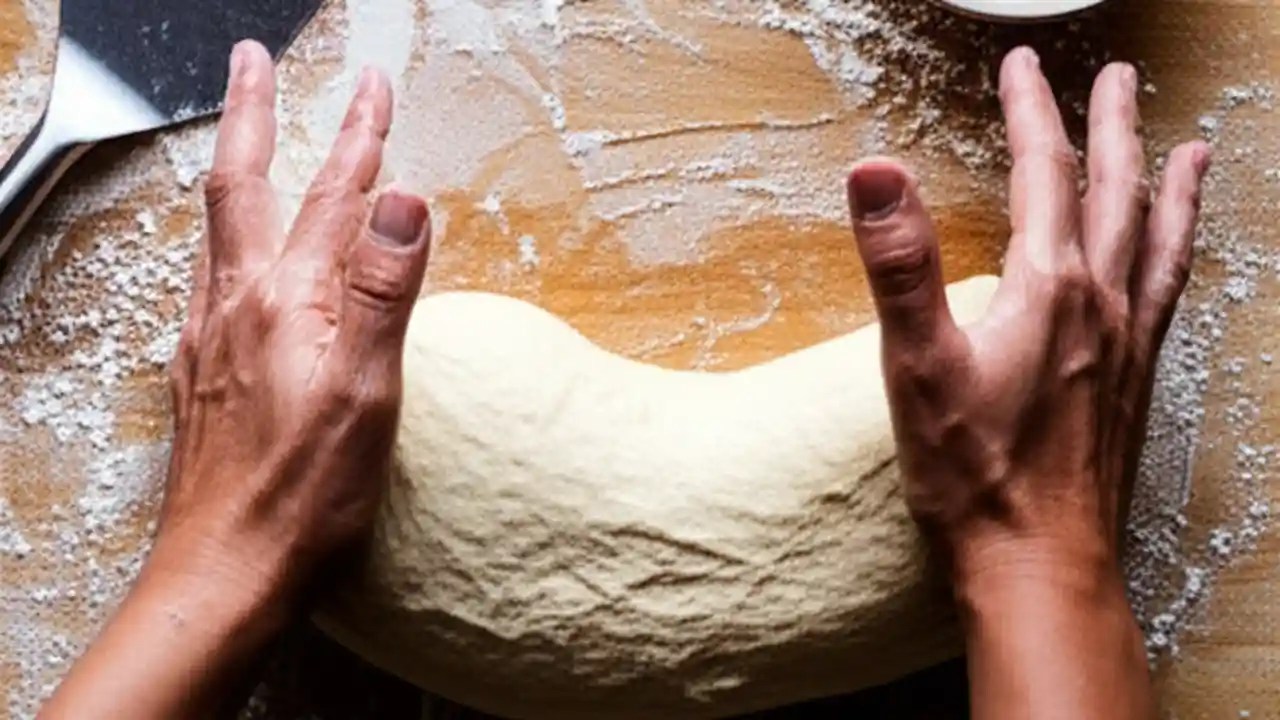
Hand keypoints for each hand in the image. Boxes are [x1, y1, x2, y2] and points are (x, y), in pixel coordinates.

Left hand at [42, 41, 429, 719]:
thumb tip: (404, 199)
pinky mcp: (202, 371)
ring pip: (216, 227)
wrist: (226, 570)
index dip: (359, 136)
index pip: (335, 198)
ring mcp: (211, 337)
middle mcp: (239, 305)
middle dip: (253, 115)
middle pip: (243, 187)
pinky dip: (221, 236)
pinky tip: (226, 255)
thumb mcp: (367, 391)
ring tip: (240, 138)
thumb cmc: (302, 496)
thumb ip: (385, 289)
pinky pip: (207, 277)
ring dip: (233, 167)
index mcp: (290, 303)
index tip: (374, 86)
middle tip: (253, 63)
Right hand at [846, 46, 1207, 719]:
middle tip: (1116, 79)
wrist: (1039, 564)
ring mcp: (1127, 344)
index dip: (1030, 112)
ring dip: (1166, 184)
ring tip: (1187, 148)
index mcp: (1048, 289)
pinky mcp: (1132, 383)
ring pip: (1155, 240)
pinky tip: (1169, 258)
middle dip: (1111, 127)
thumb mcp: (917, 366)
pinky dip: (1175, 255)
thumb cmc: (974, 476)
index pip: (1043, 174)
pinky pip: (1166, 296)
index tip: (1021, 67)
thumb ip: (898, 265)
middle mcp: (1100, 304)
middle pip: (1114, 192)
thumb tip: (873, 174)